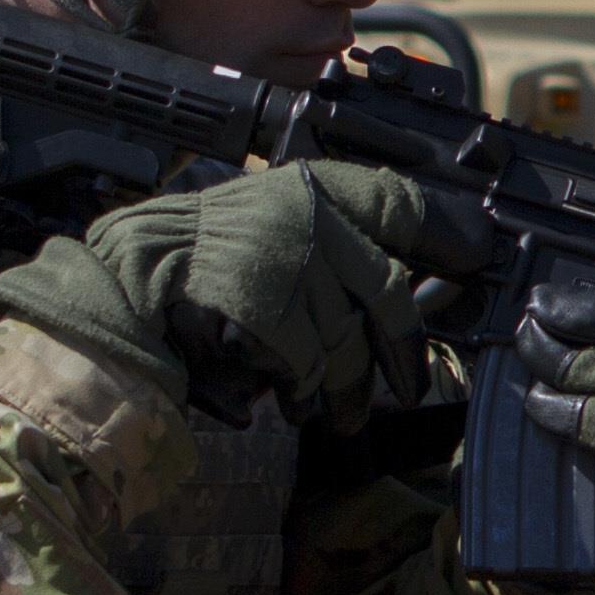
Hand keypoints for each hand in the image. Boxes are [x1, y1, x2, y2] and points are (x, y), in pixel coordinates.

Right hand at [0, 162, 491, 417]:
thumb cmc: (187, 272)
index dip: (442, 232)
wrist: (116, 292)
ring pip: (347, 336)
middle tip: (405, 383)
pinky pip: (308, 359)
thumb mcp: (262, 236)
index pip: (394, 198)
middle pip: (384, 289)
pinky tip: (290, 401)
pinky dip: (302, 389)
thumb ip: (323, 247)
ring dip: (343, 384)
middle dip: (401, 347)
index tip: (477, 257)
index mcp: (303, 186)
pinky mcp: (264, 301)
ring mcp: (283, 255)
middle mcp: (301, 211)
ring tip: (332, 407)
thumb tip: (405, 281)